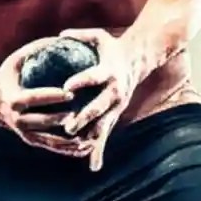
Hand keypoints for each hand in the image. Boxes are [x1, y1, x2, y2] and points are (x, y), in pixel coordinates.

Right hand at [0, 38, 95, 157]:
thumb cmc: (8, 75)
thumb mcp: (16, 59)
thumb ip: (35, 49)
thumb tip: (59, 37)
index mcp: (13, 99)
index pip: (33, 98)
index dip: (50, 97)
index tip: (69, 93)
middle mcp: (16, 119)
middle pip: (40, 122)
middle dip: (60, 120)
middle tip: (81, 116)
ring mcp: (23, 132)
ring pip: (47, 140)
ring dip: (67, 141)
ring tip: (88, 139)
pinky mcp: (30, 140)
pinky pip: (50, 147)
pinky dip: (67, 149)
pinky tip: (85, 149)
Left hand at [56, 28, 140, 170]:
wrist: (140, 59)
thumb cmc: (114, 47)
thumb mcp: (100, 37)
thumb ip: (80, 35)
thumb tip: (60, 34)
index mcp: (109, 72)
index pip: (93, 76)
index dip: (81, 81)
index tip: (67, 86)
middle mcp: (114, 91)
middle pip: (98, 106)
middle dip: (84, 117)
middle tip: (68, 127)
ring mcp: (116, 106)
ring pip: (103, 124)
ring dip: (91, 137)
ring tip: (79, 147)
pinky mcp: (115, 115)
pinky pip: (106, 134)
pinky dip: (100, 149)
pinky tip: (93, 166)